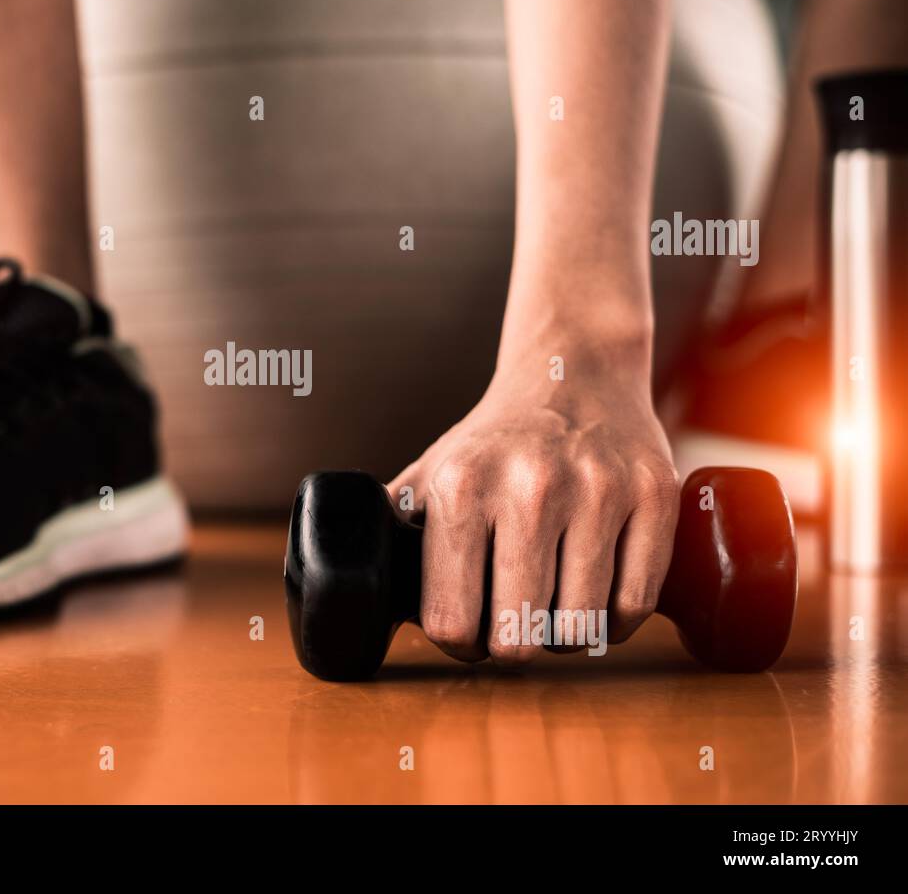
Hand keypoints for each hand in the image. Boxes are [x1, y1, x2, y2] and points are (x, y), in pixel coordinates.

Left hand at [388, 335, 678, 665]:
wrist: (574, 370)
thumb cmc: (497, 439)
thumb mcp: (434, 471)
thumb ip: (397, 528)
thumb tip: (364, 586)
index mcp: (461, 486)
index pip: (452, 619)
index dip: (458, 644)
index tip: (467, 634)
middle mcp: (530, 486)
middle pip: (518, 636)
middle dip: (511, 647)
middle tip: (512, 628)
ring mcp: (598, 490)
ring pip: (580, 629)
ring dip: (563, 638)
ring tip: (552, 613)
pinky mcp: (654, 495)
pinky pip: (635, 605)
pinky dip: (613, 621)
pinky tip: (593, 599)